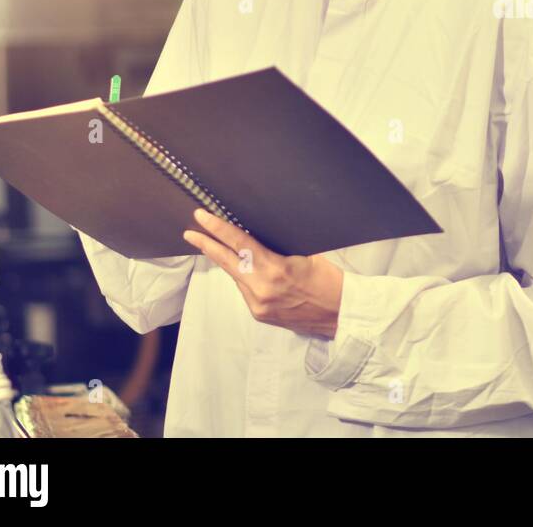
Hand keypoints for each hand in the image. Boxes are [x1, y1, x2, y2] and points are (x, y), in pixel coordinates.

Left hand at [182, 208, 344, 339]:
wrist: (341, 314)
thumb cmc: (330, 280)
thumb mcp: (306, 255)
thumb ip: (277, 248)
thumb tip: (255, 235)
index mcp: (276, 269)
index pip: (240, 244)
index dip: (218, 229)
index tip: (202, 218)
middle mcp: (262, 289)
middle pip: (227, 262)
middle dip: (207, 245)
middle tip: (190, 232)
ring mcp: (259, 305)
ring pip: (236, 277)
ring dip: (229, 262)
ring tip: (218, 247)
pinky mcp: (260, 315)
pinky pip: (245, 290)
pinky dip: (244, 278)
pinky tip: (248, 271)